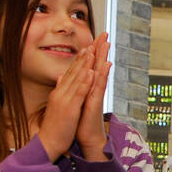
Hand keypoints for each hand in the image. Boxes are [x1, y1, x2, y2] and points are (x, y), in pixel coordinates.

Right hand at [38, 42, 95, 160]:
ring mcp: (65, 99)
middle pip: (74, 70)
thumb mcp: (57, 105)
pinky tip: (91, 72)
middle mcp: (61, 92)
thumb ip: (60, 90)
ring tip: (93, 50)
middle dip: (86, 55)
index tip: (89, 46)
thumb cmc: (55, 126)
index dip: (80, 59)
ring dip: (85, 64)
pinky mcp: (69, 108)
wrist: (48, 143)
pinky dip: (85, 82)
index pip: (71, 71)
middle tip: (95, 41)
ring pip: (77, 78)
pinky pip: (79, 93)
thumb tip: (60, 77)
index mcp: (60, 92)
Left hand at [76, 32, 112, 155]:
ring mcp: (95, 94)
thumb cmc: (79, 121)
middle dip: (100, 49)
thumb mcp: (73, 101)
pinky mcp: (95, 102)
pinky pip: (100, 86)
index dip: (91, 51)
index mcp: (86, 87)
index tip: (93, 37)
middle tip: (105, 34)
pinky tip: (106, 65)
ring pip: (100, 72)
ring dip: (104, 57)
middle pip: (97, 64)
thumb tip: (63, 77)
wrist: (85, 137)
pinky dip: (102, 75)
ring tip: (107, 44)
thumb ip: (70, 87)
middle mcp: (93, 88)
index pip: (89, 65)